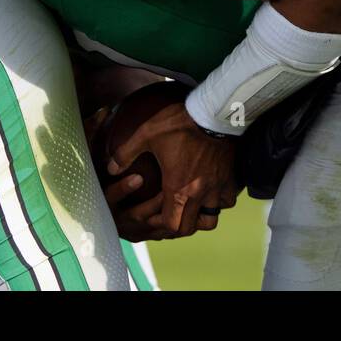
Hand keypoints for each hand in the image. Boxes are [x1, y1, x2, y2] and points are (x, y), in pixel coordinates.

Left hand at [107, 101, 238, 238]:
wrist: (213, 111)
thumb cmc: (179, 123)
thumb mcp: (146, 134)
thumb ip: (125, 154)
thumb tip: (110, 168)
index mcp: (177, 188)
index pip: (170, 225)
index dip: (158, 225)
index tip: (151, 216)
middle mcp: (198, 194)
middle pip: (188, 228)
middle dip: (176, 226)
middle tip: (168, 215)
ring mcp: (216, 188)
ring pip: (210, 219)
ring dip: (198, 218)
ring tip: (190, 208)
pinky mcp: (230, 178)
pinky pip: (227, 201)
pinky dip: (219, 202)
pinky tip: (210, 192)